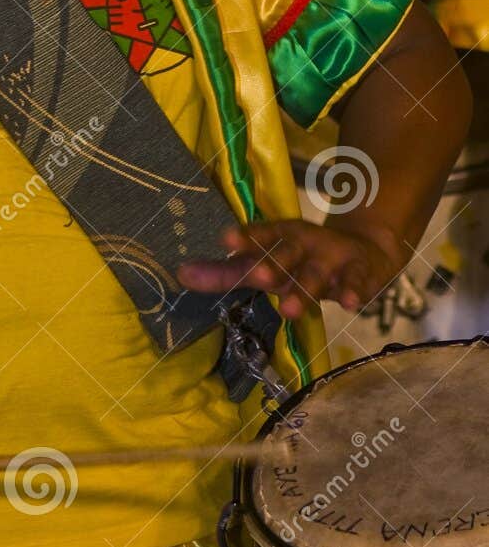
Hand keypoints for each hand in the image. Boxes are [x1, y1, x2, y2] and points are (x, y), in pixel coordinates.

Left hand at [177, 217, 404, 319]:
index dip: (245, 238)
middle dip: (273, 265)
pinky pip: (357, 283)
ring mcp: (333, 259)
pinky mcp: (359, 274)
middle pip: (288, 253)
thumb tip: (180, 275)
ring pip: (317, 273)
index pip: (260, 236)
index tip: (225, 239)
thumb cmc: (302, 261)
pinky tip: (350, 304)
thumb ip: (224, 273)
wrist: (366, 250)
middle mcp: (304, 244)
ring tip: (289, 310)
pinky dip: (354, 291)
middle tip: (259, 277)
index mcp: (280, 237)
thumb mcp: (266, 262)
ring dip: (305, 289)